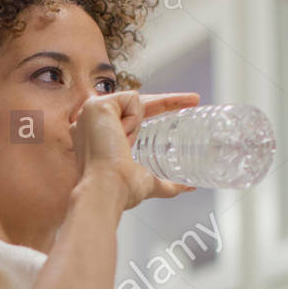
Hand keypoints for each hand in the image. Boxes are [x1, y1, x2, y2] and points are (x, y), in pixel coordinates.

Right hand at [71, 90, 200, 210]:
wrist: (107, 187)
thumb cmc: (119, 189)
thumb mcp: (148, 182)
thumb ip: (169, 184)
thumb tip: (189, 186)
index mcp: (102, 139)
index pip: (134, 117)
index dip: (159, 110)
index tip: (185, 107)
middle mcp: (94, 125)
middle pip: (137, 104)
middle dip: (168, 101)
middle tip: (195, 100)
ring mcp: (92, 114)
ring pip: (135, 103)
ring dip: (137, 125)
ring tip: (124, 147)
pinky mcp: (96, 106)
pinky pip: (131, 99)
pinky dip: (133, 118)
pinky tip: (120, 137)